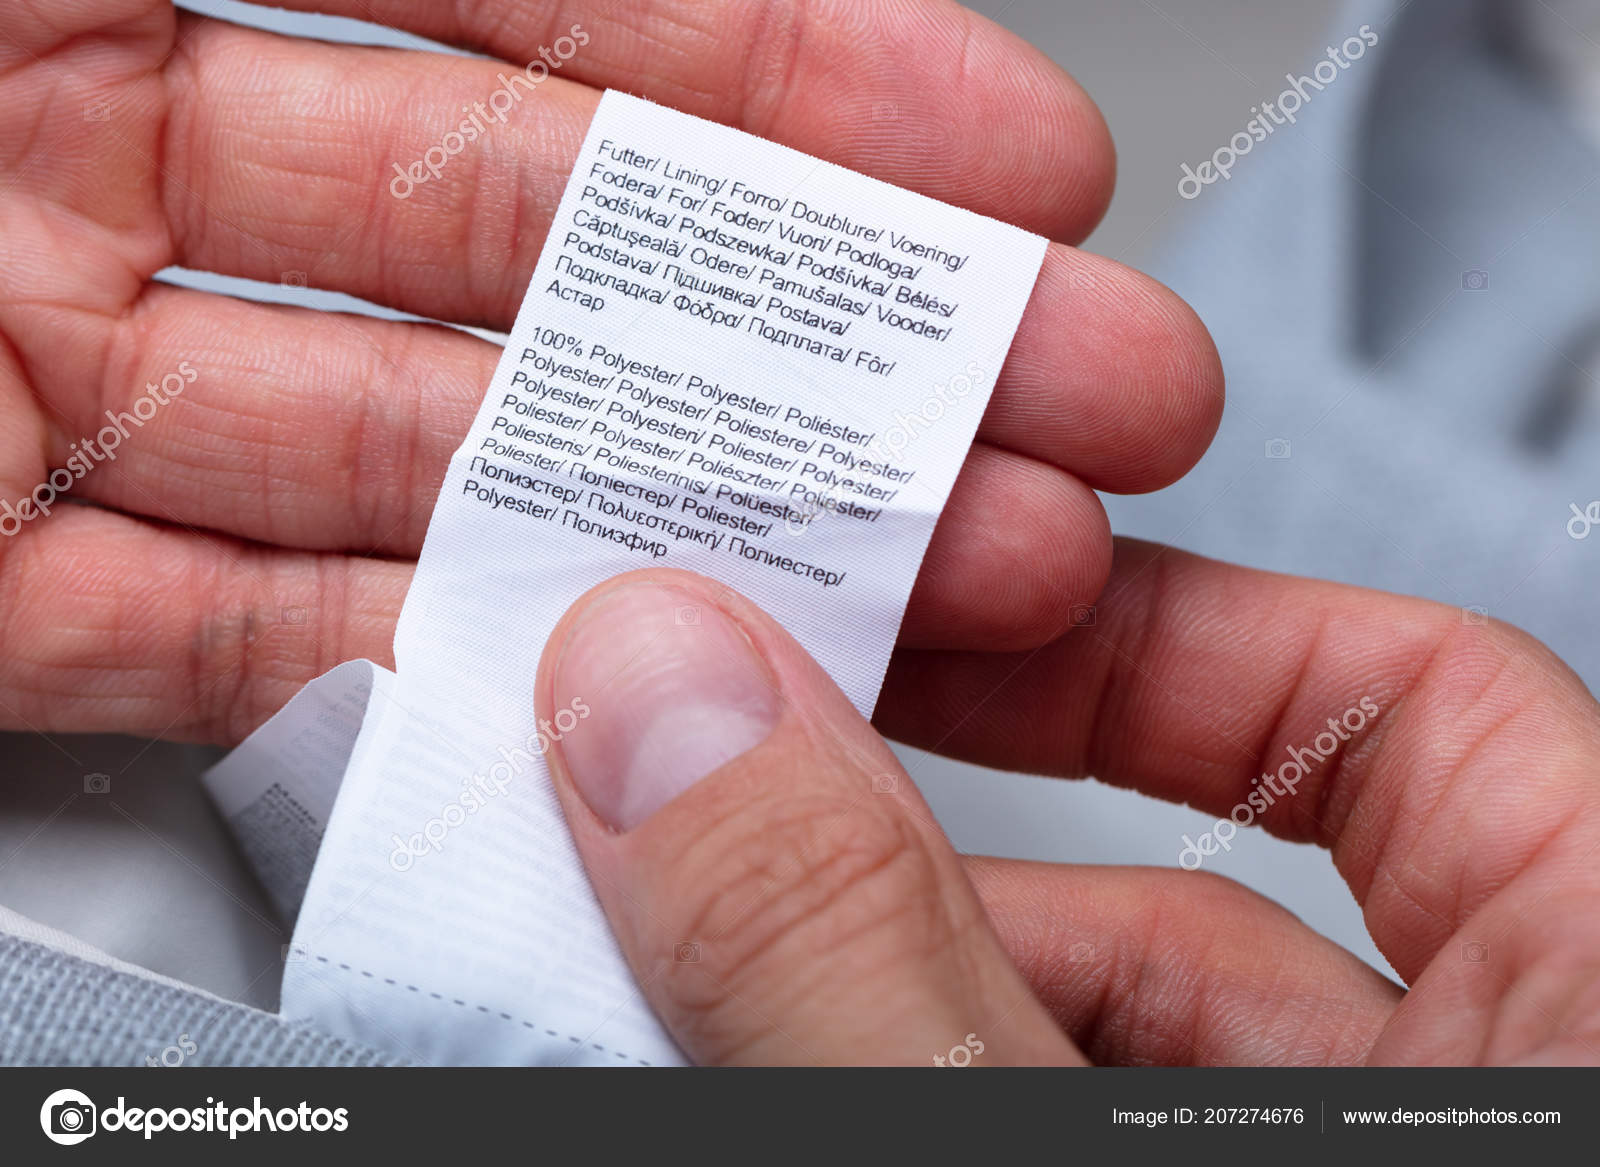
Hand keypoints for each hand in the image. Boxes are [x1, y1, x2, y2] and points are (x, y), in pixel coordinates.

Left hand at [0, 0, 1218, 742]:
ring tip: (942, 570)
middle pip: (536, 277)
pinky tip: (637, 686)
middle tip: (1057, 397)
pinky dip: (445, 670)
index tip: (1006, 162)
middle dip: (816, 339)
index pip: (531, 40)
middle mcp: (94, 194)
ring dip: (694, 536)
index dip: (787, 90)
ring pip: (443, 483)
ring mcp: (54, 402)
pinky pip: (255, 648)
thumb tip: (645, 8)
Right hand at [537, 558, 1599, 1064]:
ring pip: (1087, 1050)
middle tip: (716, 791)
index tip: (958, 605)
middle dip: (925, 855)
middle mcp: (1480, 1115)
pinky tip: (721, 1053)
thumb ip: (868, 957)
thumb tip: (667, 710)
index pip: (1414, 715)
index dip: (1172, 630)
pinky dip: (888, 1081)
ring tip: (668, 951)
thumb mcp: (1063, 1160)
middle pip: (1197, 905)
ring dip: (866, 993)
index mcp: (1585, 1025)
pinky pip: (1045, 1125)